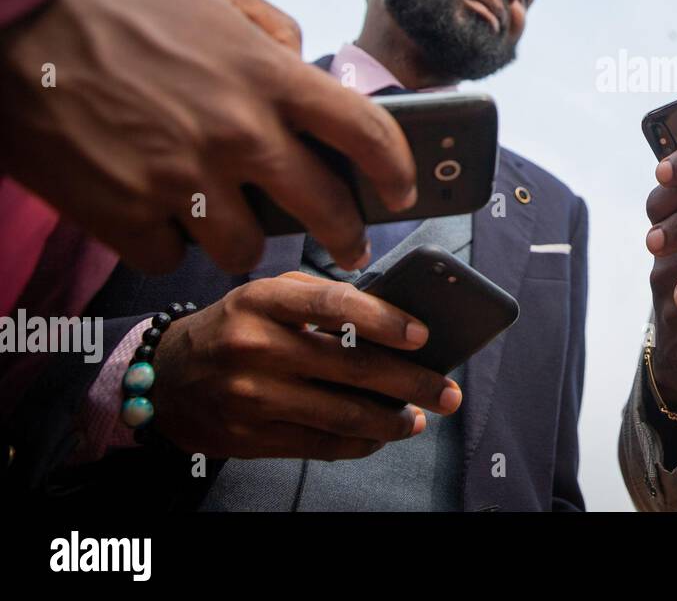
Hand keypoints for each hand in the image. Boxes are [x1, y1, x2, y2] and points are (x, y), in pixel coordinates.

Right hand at [0, 0, 417, 274]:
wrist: (11, 28)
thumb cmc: (114, 4)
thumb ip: (273, 28)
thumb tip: (305, 63)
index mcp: (267, 76)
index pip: (368, 132)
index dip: (398, 170)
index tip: (404, 190)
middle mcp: (237, 133)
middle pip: (325, 210)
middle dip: (348, 236)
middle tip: (351, 246)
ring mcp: (182, 179)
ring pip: (247, 249)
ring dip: (246, 242)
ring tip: (234, 225)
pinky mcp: (124, 214)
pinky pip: (171, 256)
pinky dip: (170, 245)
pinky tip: (160, 220)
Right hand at [151, 272, 461, 459]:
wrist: (163, 378)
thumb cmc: (234, 328)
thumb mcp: (266, 297)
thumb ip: (321, 301)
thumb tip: (395, 321)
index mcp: (262, 300)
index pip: (335, 305)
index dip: (385, 320)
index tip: (423, 336)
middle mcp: (254, 346)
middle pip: (351, 367)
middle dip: (411, 383)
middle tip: (448, 390)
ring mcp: (251, 396)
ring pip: (341, 414)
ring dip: (392, 421)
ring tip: (420, 417)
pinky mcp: (249, 436)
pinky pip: (320, 444)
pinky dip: (360, 442)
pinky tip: (381, 435)